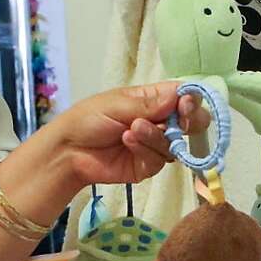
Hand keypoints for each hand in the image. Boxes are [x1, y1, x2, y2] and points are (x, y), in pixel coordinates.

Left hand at [43, 82, 203, 187]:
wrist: (68, 151)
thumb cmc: (88, 119)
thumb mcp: (117, 104)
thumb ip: (149, 104)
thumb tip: (179, 95)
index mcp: (153, 100)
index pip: (183, 97)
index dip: (191, 101)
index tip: (185, 105)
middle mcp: (159, 122)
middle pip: (191, 123)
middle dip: (187, 122)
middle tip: (178, 123)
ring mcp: (155, 145)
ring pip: (174, 143)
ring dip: (155, 136)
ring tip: (131, 130)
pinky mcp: (148, 165)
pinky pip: (159, 160)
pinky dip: (145, 150)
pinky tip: (127, 143)